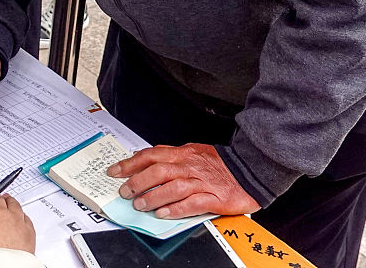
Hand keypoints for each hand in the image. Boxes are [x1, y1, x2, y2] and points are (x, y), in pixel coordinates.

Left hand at [108, 143, 259, 218]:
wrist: (251, 169)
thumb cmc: (219, 164)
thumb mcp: (193, 152)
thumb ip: (171, 155)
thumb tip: (146, 156)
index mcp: (183, 153)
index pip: (151, 155)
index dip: (130, 163)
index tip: (114, 171)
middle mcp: (190, 165)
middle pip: (159, 170)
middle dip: (138, 181)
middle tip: (125, 192)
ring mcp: (202, 182)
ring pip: (173, 186)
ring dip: (154, 196)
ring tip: (140, 205)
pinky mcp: (214, 197)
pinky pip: (193, 203)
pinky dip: (176, 209)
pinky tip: (163, 214)